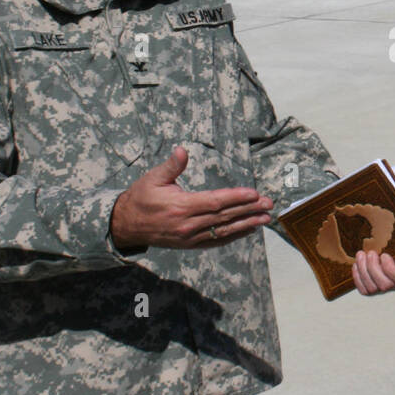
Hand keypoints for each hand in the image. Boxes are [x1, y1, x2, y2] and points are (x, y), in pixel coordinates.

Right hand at [110, 147, 273, 249]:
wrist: (126, 225)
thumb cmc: (140, 197)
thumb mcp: (152, 178)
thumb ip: (171, 166)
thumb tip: (183, 150)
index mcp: (181, 206)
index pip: (215, 201)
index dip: (236, 198)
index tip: (254, 193)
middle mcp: (188, 224)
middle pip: (224, 216)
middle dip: (249, 210)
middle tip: (269, 204)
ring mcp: (190, 237)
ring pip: (223, 230)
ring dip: (246, 224)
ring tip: (265, 218)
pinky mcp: (190, 244)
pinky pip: (216, 241)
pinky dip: (233, 236)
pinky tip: (248, 230)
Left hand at [351, 250, 394, 294]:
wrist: (389, 247)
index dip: (390, 269)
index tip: (384, 255)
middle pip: (385, 285)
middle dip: (373, 268)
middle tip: (370, 253)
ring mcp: (385, 288)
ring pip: (373, 289)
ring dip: (363, 271)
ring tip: (360, 255)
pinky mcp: (374, 289)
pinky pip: (364, 290)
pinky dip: (358, 278)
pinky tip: (356, 265)